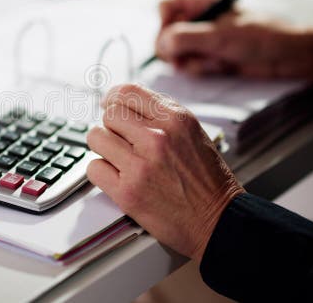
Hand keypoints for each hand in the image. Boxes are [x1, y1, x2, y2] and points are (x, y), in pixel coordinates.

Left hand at [86, 83, 244, 259]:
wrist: (218, 220)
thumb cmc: (208, 181)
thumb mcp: (193, 133)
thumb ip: (161, 115)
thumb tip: (125, 103)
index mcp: (175, 119)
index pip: (128, 91)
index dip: (112, 97)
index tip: (108, 104)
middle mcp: (157, 138)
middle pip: (109, 114)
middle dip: (112, 126)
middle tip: (121, 140)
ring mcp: (140, 165)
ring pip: (96, 138)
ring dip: (104, 148)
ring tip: (119, 158)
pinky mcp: (127, 192)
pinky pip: (94, 168)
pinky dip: (102, 172)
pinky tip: (118, 176)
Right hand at [155, 0, 312, 78]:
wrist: (290, 57)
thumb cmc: (260, 37)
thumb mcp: (220, 36)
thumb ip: (186, 38)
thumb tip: (161, 44)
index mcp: (201, 2)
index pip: (166, 7)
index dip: (163, 23)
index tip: (172, 38)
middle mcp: (198, 19)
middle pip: (166, 33)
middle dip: (176, 49)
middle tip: (190, 56)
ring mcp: (203, 39)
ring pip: (177, 53)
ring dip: (192, 61)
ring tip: (215, 60)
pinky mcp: (210, 57)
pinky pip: (191, 65)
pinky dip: (202, 69)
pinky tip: (222, 66)